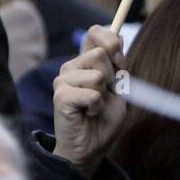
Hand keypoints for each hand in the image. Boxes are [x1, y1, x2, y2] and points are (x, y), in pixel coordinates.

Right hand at [51, 26, 126, 178]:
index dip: (112, 42)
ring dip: (104, 94)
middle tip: (105, 95)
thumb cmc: (104, 118)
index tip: (119, 62)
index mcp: (85, 61)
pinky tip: (89, 114)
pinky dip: (97, 107)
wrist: (91, 147)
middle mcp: (71, 67)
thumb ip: (116, 63)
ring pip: (97, 75)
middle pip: (100, 54)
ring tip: (95, 106)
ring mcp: (62, 81)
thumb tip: (118, 35)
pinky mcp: (60, 96)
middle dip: (112, 76)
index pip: (95, 32)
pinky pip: (92, 94)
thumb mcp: (117, 86)